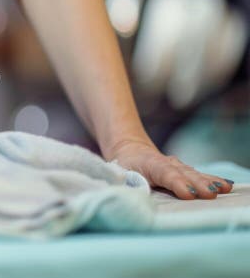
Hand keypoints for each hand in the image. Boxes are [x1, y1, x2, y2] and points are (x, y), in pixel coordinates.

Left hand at [108, 140, 233, 199]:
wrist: (129, 149)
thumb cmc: (123, 165)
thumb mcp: (118, 174)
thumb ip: (125, 183)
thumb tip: (130, 195)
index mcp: (149, 164)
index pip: (165, 173)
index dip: (177, 183)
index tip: (188, 194)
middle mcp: (166, 163)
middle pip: (184, 173)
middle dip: (198, 184)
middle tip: (210, 194)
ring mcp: (177, 166)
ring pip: (193, 173)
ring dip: (208, 182)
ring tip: (223, 189)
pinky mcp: (183, 170)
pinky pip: (198, 176)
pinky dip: (211, 181)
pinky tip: (225, 186)